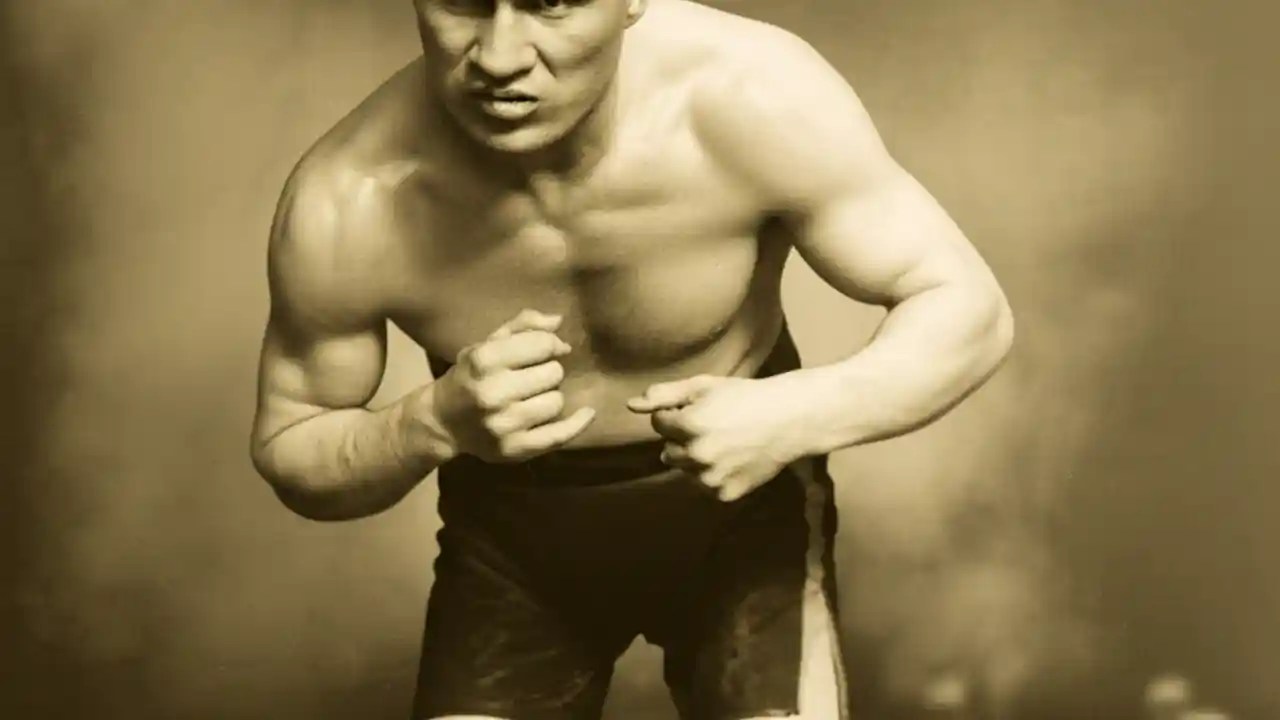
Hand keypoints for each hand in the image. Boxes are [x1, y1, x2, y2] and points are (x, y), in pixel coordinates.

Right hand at [428, 309, 594, 462]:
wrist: (443, 422)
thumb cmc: (471, 376)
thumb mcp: (488, 343)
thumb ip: (523, 325)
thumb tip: (559, 321)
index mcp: (483, 360)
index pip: (543, 344)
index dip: (549, 344)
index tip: (545, 349)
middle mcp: (492, 393)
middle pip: (554, 374)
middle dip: (548, 372)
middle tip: (532, 377)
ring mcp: (503, 425)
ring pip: (557, 402)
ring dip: (551, 396)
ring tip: (533, 397)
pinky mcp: (513, 449)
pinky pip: (560, 435)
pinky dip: (578, 423)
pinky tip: (587, 413)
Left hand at [627, 373, 809, 501]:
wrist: (789, 420)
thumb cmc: (745, 397)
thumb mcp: (704, 386)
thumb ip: (664, 394)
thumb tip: (630, 405)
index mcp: (689, 426)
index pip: (659, 424)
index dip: (676, 414)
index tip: (700, 409)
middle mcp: (697, 455)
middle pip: (667, 450)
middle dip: (683, 439)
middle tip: (712, 426)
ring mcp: (712, 478)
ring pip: (686, 470)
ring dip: (696, 458)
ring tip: (724, 442)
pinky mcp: (726, 493)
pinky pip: (707, 486)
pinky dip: (715, 475)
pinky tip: (734, 458)